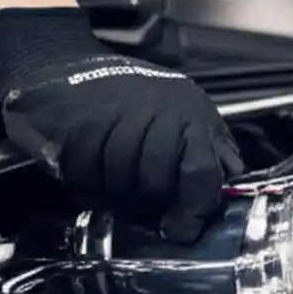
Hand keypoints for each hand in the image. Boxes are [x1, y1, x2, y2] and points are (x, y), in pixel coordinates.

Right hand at [0, 8, 243, 240]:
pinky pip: (86, 167)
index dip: (193, 208)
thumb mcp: (187, 117)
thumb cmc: (138, 100)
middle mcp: (161, 109)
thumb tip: (220, 193)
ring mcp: (120, 111)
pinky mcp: (83, 117)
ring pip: (121, 175)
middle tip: (138, 207)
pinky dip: (84, 183)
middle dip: (145, 200)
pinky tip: (89, 185)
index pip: (202, 171)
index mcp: (193, 115)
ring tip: (113, 196)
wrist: (72, 62)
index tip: (180, 231)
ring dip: (114, 194)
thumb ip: (206, 153)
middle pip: (155, 179)